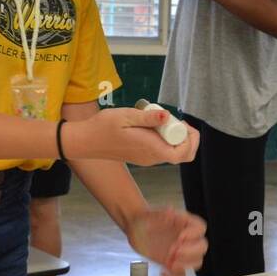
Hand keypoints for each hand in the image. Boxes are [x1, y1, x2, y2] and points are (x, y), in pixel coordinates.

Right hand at [64, 106, 199, 166]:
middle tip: (175, 121)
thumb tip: (168, 116)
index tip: (182, 122)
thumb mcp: (126, 116)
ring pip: (173, 153)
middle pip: (182, 155)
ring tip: (162, 120)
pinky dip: (165, 139)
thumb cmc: (103, 127)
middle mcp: (152, 158)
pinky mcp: (142, 156)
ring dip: (176, 137)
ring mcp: (147, 159)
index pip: (183, 153)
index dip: (191, 139)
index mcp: (151, 150)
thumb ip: (148, 117)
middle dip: (187, 138)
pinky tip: (152, 125)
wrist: (85, 140)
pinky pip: (162, 150)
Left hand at [128, 206, 207, 275]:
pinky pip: (182, 275)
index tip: (180, 237)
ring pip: (196, 262)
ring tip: (170, 263)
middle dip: (191, 251)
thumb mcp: (153, 213)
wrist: (136, 228)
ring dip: (185, 265)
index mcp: (186, 224)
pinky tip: (163, 272)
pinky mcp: (172, 263)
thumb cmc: (146, 219)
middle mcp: (187, 239)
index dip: (193, 234)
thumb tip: (171, 212)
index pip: (200, 228)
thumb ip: (163, 213)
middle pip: (202, 247)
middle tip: (175, 251)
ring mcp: (181, 252)